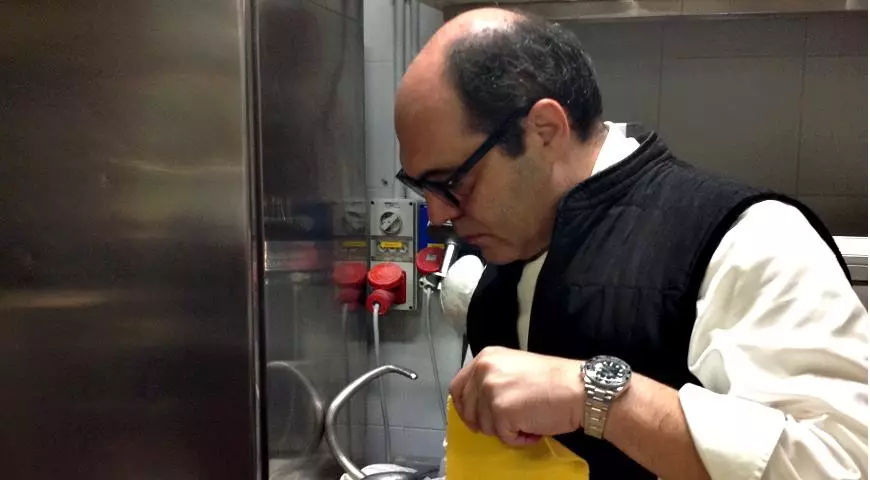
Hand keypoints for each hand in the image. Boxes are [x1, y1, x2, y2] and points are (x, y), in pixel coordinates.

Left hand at [449, 346, 584, 446]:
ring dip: (506, 430)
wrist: (578, 388)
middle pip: (467, 410)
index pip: (457, 387)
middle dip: (487, 421)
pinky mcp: (500, 411)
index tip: (476, 418)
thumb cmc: (554, 380)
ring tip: (529, 420)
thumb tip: (478, 404)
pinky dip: (518, 439)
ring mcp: (489, 391)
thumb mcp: (513, 368)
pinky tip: (534, 428)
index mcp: (485, 358)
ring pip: (485, 426)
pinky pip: (502, 437)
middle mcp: (483, 371)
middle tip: (510, 422)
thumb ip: (492, 379)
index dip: (465, 407)